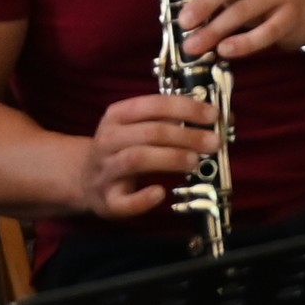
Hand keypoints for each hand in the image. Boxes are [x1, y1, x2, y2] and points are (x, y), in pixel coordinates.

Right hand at [79, 90, 223, 219]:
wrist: (84, 178)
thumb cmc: (123, 147)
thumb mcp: (139, 126)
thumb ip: (172, 119)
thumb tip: (220, 118)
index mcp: (117, 115)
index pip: (153, 104)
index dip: (185, 108)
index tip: (212, 115)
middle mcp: (108, 139)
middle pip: (149, 132)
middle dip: (186, 136)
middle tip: (214, 142)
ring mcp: (105, 170)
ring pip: (137, 159)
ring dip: (170, 159)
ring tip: (195, 162)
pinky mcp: (106, 199)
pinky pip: (123, 201)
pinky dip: (143, 198)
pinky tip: (161, 193)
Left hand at [170, 0, 304, 60]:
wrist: (304, 11)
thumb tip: (178, 1)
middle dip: (204, 3)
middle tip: (183, 23)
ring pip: (244, 9)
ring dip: (215, 29)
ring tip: (194, 46)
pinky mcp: (291, 17)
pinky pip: (265, 32)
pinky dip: (242, 43)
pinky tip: (224, 51)